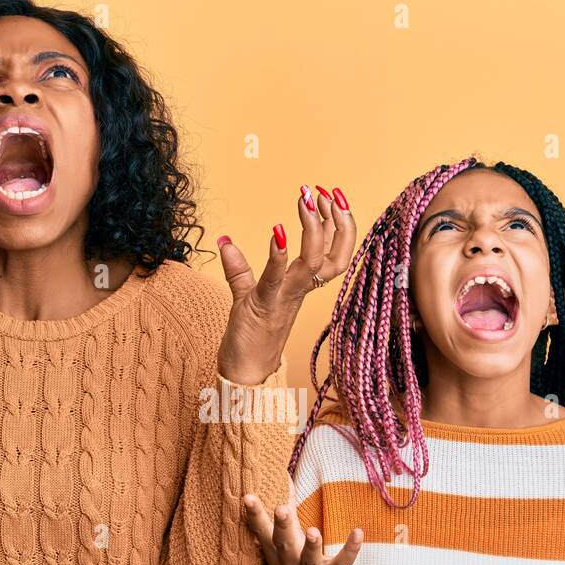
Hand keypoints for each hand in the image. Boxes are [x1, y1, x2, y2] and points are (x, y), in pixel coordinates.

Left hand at [215, 185, 356, 385]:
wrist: (244, 372)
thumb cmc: (250, 336)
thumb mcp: (246, 295)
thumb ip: (238, 268)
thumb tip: (224, 239)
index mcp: (302, 286)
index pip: (334, 251)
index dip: (340, 224)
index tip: (332, 195)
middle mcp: (300, 291)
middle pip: (336, 255)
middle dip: (338, 221)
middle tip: (327, 192)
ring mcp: (284, 298)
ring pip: (314, 264)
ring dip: (313, 230)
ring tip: (306, 201)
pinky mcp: (264, 306)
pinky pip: (276, 280)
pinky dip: (279, 256)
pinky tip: (278, 231)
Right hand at [242, 487, 362, 564]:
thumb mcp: (280, 545)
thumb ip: (283, 513)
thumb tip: (284, 478)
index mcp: (276, 550)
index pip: (262, 530)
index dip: (254, 514)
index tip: (247, 497)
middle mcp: (290, 561)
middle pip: (284, 543)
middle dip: (282, 526)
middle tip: (280, 509)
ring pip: (309, 558)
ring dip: (311, 545)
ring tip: (313, 530)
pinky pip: (342, 563)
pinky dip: (351, 550)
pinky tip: (358, 533)